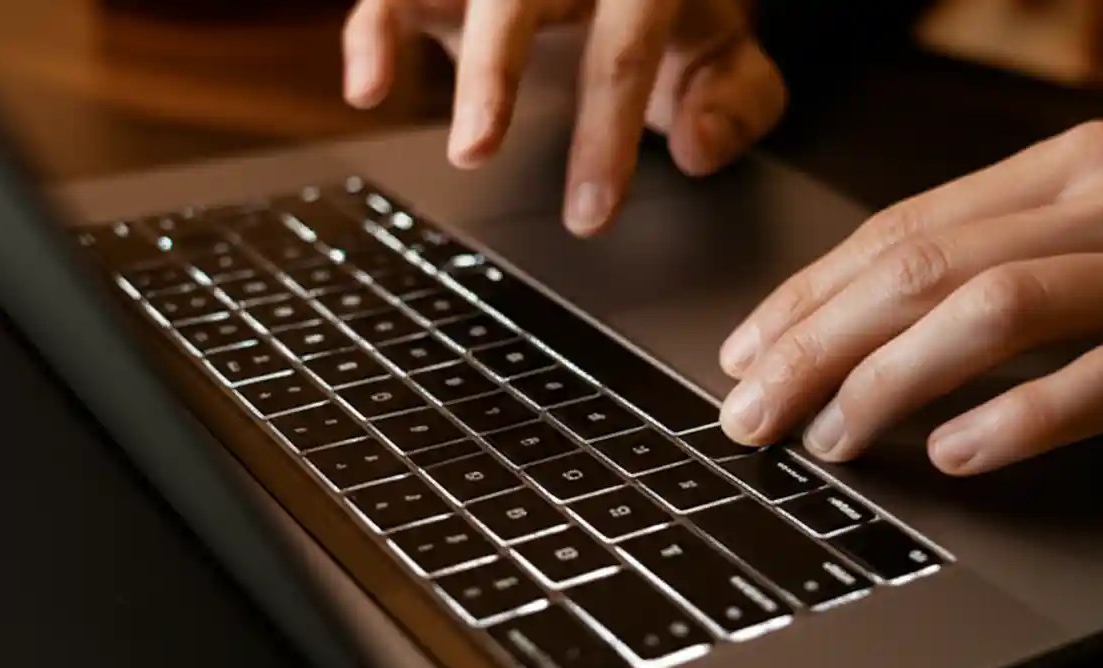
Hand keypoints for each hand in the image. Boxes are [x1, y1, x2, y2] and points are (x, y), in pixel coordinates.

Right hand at [341, 0, 785, 235]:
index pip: (624, 51)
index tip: (590, 212)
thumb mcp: (725, 55)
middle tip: (477, 154)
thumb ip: (736, 102)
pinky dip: (371, 34)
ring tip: (445, 136)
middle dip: (495, 75)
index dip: (606, 133)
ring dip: (443, 59)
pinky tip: (367, 88)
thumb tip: (699, 147)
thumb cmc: (678, 18)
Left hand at [718, 121, 1102, 475]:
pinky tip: (957, 453)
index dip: (809, 294)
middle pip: (926, 267)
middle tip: (754, 409)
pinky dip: (1021, 419)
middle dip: (818, 344)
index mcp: (1069, 168)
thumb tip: (852, 321)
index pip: (901, 226)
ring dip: (894, 379)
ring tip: (833, 435)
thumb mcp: (1097, 234)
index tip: (746, 350)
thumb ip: (991, 256)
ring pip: (998, 313)